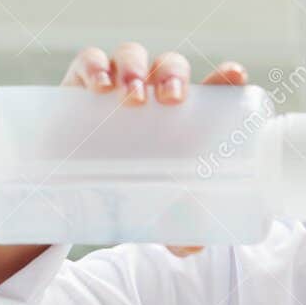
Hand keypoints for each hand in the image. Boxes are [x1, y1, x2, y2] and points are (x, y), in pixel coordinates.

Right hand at [62, 44, 249, 255]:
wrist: (69, 187)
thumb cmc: (127, 188)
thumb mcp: (155, 212)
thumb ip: (177, 230)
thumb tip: (193, 247)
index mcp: (181, 116)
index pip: (210, 89)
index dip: (225, 77)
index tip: (236, 75)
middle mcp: (151, 94)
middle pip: (171, 67)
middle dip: (174, 75)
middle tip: (172, 100)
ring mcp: (116, 85)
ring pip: (133, 57)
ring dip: (137, 68)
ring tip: (133, 97)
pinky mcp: (78, 85)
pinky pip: (88, 61)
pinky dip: (94, 66)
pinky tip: (98, 85)